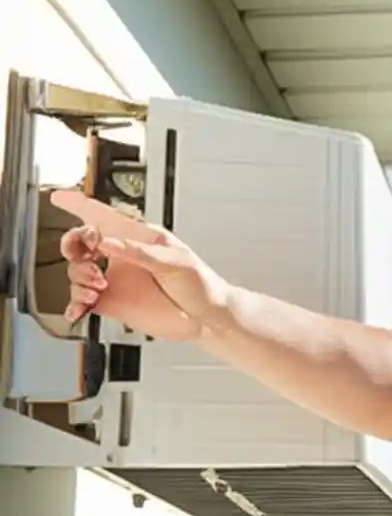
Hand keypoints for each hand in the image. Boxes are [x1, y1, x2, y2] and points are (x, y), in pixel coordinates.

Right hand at [52, 190, 232, 340]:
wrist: (207, 318)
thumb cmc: (201, 284)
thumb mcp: (175, 262)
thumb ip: (140, 252)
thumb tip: (108, 241)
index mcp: (139, 238)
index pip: (105, 217)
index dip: (81, 205)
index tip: (59, 197)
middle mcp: (123, 256)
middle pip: (81, 242)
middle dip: (73, 245)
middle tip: (83, 257)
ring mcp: (116, 279)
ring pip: (77, 271)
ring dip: (78, 277)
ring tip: (97, 286)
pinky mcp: (113, 302)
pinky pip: (82, 299)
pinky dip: (74, 303)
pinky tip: (79, 308)